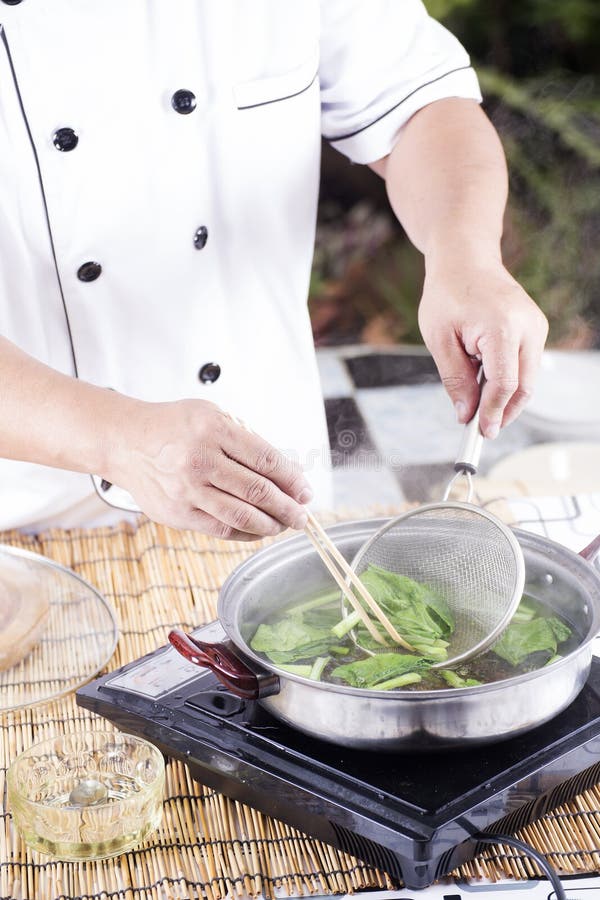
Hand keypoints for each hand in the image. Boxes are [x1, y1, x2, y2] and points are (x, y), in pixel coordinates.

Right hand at [106, 398, 311, 539]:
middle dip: (289, 507)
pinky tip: (259, 530)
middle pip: (259, 490)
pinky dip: (246, 533)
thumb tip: (287, 473)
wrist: (125, 442)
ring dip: (272, 524)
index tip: (305, 490)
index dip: (292, 479)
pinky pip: (222, 529)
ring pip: (243, 515)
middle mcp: (201, 460)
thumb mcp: (212, 415)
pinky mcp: (179, 514)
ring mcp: (188, 490)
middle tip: (303, 514)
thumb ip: (246, 441)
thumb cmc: (172, 427)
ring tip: (285, 525)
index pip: (266, 459)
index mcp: (214, 429)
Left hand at [418, 256, 547, 437]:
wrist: (466, 259)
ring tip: (477, 400)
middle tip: (482, 428)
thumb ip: (455, 378)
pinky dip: (509, 379)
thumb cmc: (448, 293)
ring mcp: (536, 327)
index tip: (482, 432)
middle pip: (524, 386)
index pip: (505, 383)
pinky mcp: (536, 328)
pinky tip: (485, 380)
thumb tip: (467, 413)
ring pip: (528, 379)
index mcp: (502, 327)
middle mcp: (528, 327)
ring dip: (505, 396)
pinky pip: (525, 365)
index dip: (493, 412)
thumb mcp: (439, 339)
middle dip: (504, 411)